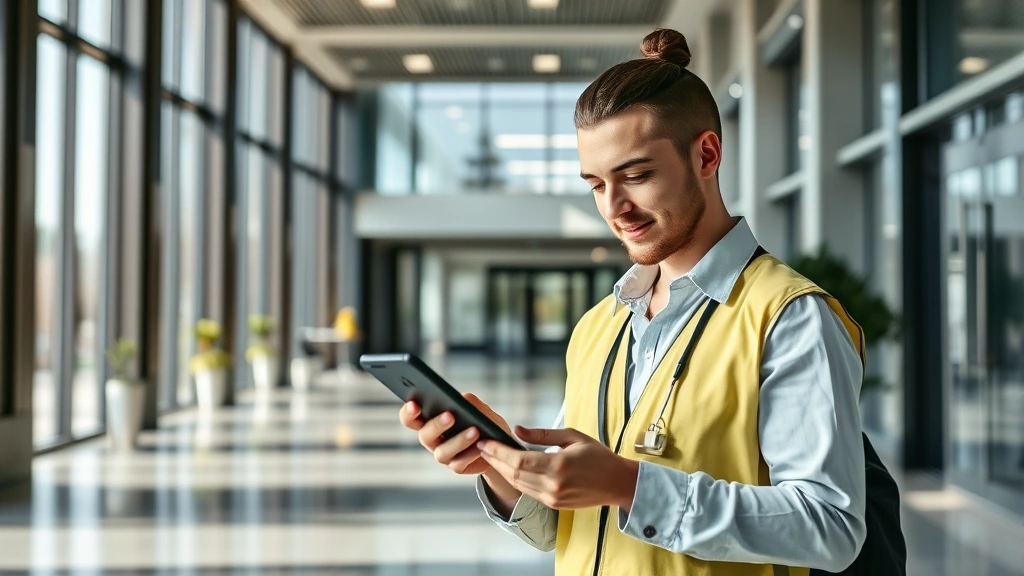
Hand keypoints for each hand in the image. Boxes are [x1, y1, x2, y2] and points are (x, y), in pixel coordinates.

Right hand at [398, 392, 512, 475]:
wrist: (499, 445)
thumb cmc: (484, 423)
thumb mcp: (481, 410)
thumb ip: (471, 403)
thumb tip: (463, 398)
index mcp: (430, 420)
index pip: (410, 417)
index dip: (408, 412)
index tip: (414, 404)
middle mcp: (433, 439)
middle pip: (424, 435)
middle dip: (436, 425)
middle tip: (449, 415)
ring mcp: (443, 454)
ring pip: (442, 452)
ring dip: (458, 440)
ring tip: (474, 430)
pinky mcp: (456, 466)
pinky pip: (459, 463)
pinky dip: (471, 453)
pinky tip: (481, 445)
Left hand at [477, 426, 639, 511]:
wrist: (617, 483)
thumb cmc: (599, 456)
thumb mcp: (573, 437)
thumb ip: (543, 435)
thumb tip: (517, 431)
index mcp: (558, 466)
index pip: (518, 460)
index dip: (498, 451)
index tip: (485, 442)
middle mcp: (553, 485)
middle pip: (514, 474)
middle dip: (495, 460)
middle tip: (482, 447)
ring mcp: (552, 497)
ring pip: (518, 484)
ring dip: (502, 471)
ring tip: (491, 456)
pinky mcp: (554, 504)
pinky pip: (528, 491)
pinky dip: (515, 479)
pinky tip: (509, 469)